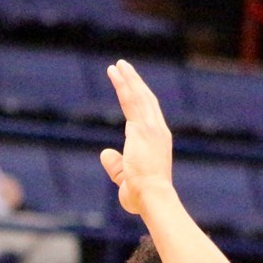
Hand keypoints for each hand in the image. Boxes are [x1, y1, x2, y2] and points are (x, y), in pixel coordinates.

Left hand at [99, 60, 173, 217]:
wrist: (153, 197)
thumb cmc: (142, 195)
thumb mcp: (124, 179)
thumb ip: (115, 165)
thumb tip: (104, 152)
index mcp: (158, 142)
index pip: (148, 114)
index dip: (138, 98)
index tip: (130, 87)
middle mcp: (158, 131)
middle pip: (145, 99)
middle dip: (134, 82)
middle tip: (122, 66)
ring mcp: (151, 128)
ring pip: (138, 95)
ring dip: (128, 78)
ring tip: (117, 65)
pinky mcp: (142, 128)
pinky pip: (131, 100)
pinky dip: (124, 85)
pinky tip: (116, 74)